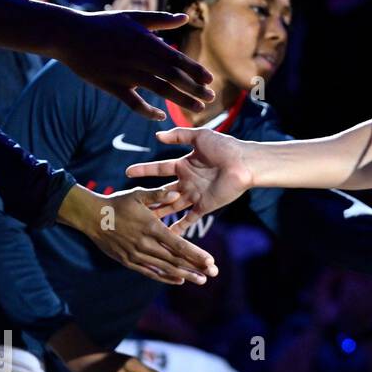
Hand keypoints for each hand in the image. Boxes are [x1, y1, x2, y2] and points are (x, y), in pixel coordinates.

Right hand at [48, 9, 214, 119]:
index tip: (210, 80)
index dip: (195, 71)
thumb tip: (185, 18)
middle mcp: (139, 60)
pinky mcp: (112, 86)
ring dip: (181, 101)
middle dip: (194, 89)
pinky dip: (148, 111)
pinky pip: (134, 103)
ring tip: (198, 109)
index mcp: (147, 42)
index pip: (177, 59)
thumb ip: (162, 20)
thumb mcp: (134, 18)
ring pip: (159, 90)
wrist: (69, 35)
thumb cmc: (104, 24)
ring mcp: (126, 74)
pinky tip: (162, 115)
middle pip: (173, 77)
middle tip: (212, 99)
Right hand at [58, 184, 217, 284]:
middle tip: (213, 274)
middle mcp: (144, 244)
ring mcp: (135, 254)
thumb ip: (159, 195)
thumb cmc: (118, 203)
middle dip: (195, 267)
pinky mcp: (127, 261)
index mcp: (150, 227)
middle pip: (174, 259)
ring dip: (184, 274)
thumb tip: (178, 192)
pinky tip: (179, 280)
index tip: (210, 261)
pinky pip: (149, 272)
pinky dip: (164, 276)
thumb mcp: (138, 194)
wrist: (91, 216)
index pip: (178, 244)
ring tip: (201, 280)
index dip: (195, 254)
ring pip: (164, 267)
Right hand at [124, 128, 254, 224]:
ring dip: (159, 215)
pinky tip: (166, 236)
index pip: (159, 169)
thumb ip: (179, 135)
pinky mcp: (204, 206)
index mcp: (184, 165)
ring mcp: (195, 195)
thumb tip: (157, 135)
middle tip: (129, 207)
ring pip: (172, 207)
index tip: (127, 172)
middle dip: (148, 199)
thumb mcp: (200, 137)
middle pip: (163, 192)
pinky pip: (189, 219)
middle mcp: (187, 181)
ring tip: (141, 224)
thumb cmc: (225, 147)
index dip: (144, 170)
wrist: (244, 163)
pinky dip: (179, 227)